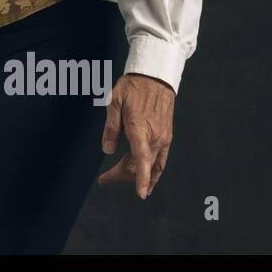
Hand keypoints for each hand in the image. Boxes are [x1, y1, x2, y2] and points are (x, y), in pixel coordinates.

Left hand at [98, 72, 174, 198]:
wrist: (156, 77)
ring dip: (137, 177)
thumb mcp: (114, 102)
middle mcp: (155, 137)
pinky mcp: (167, 137)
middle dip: (122, 176)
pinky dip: (153, 172)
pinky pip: (161, 161)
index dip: (140, 179)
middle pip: (140, 166)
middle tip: (105, 179)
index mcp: (140, 129)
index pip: (141, 159)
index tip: (140, 194)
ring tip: (123, 183)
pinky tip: (148, 179)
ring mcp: (163, 139)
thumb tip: (107, 150)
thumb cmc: (133, 87)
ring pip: (151, 166)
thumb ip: (111, 128)